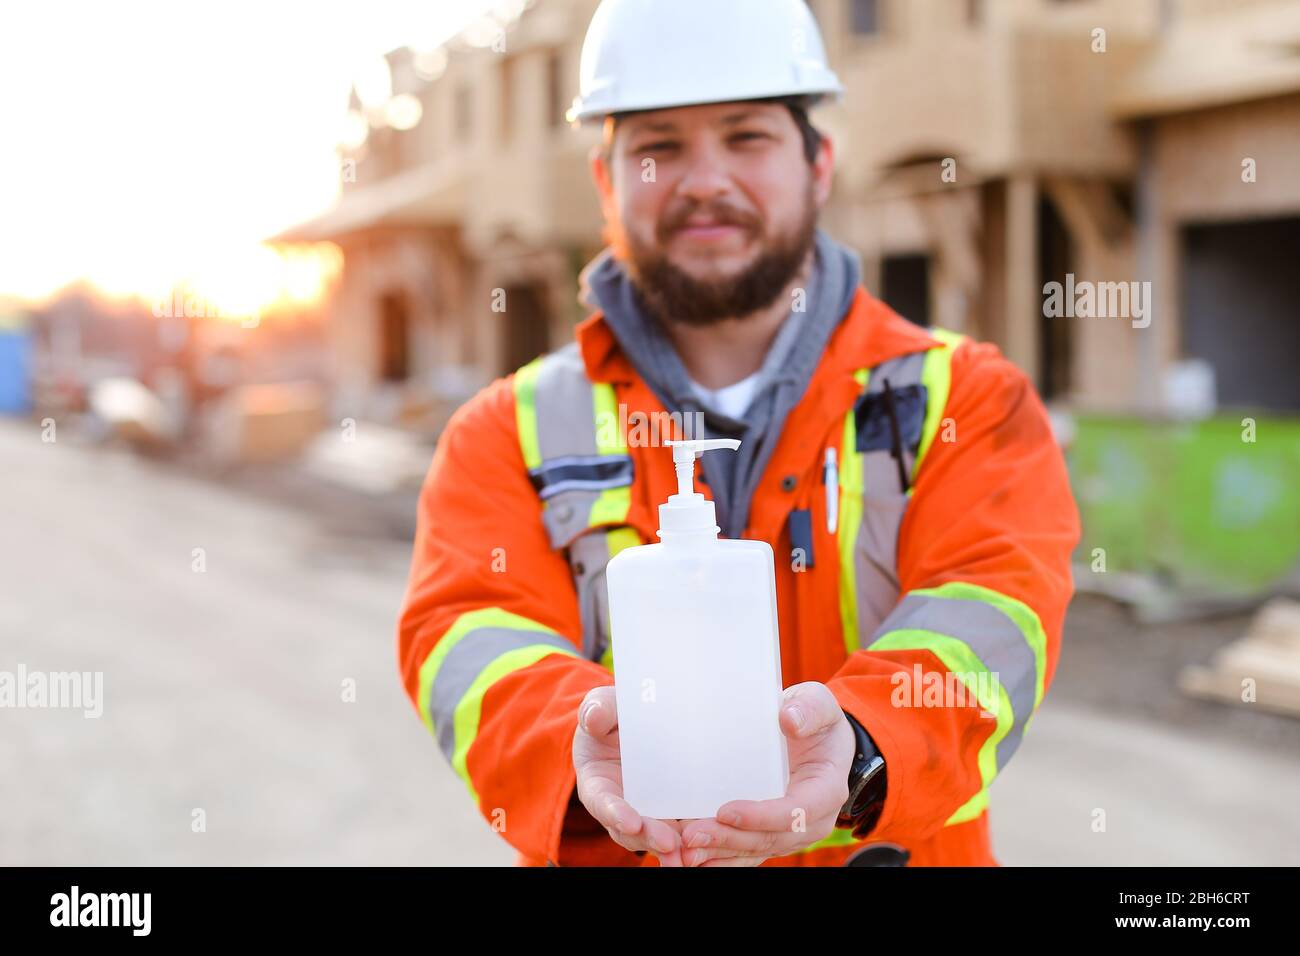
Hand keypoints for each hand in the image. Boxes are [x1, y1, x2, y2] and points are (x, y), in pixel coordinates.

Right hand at [572, 685, 685, 865]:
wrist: (637, 722)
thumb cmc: (614, 714)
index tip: (631, 822)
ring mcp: (648, 811)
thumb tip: (592, 718)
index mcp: (597, 783)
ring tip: (689, 855)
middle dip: (649, 838)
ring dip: (673, 847)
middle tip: (669, 844)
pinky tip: (712, 841)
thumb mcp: (603, 706)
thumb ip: (598, 710)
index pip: (602, 803)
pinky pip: (683, 828)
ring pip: (658, 836)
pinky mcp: (673, 810)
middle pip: (631, 829)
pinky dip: (694, 838)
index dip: (615, 814)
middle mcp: (620, 806)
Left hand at [678, 681, 854, 865]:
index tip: (726, 811)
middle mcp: (812, 820)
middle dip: (730, 839)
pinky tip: (692, 858)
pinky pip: (746, 852)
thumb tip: (789, 720)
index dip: (762, 816)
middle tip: (693, 835)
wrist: (818, 739)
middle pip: (771, 838)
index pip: (797, 812)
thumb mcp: (818, 704)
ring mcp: (791, 831)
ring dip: (720, 852)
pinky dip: (720, 857)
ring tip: (685, 850)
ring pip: (755, 849)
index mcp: (826, 790)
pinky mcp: (771, 834)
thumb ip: (809, 709)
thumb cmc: (816, 720)